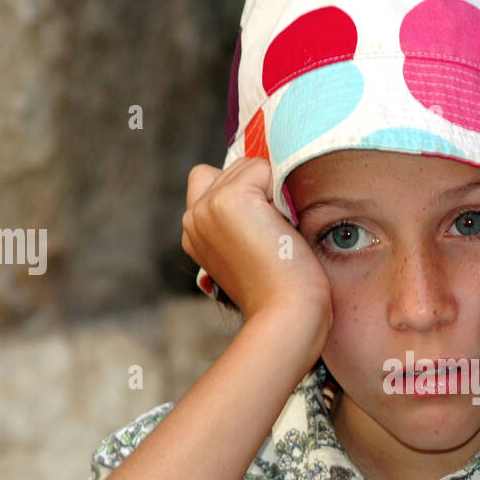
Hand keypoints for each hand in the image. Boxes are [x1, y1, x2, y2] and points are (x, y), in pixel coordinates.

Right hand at [181, 158, 332, 338]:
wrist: (286, 313)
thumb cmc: (281, 290)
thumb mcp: (249, 250)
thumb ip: (243, 220)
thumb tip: (268, 181)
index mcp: (194, 232)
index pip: (215, 180)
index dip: (247, 196)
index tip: (263, 236)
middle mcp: (193, 217)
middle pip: (234, 169)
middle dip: (261, 192)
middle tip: (273, 238)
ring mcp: (207, 206)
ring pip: (249, 167)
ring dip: (272, 191)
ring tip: (277, 234)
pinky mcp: (228, 200)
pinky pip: (264, 168)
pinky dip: (281, 190)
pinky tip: (282, 227)